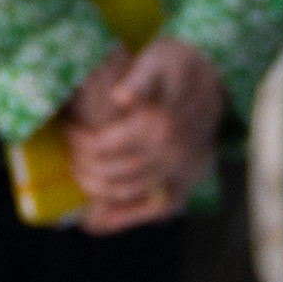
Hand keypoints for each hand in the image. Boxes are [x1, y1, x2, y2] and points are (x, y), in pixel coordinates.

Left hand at [63, 36, 225, 234]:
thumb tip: (122, 98)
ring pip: (125, 193)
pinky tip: (98, 223)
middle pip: (109, 173)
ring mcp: (179, 171)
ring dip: (94, 189)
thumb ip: (139, 79)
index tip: (69, 128)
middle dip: (81, 165)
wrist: (213, 75)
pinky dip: (124, 219)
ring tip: (81, 173)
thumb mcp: (157, 59)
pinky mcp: (186, 182)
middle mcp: (170, 154)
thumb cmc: (178, 65)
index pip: (102, 146)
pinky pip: (153, 211)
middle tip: (71, 152)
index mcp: (159, 126)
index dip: (78, 141)